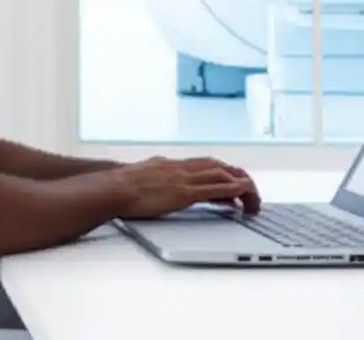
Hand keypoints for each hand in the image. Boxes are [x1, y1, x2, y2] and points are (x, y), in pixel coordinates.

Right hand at [110, 156, 260, 219]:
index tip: (231, 181)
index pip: (204, 163)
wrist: (111, 189)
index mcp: (169, 164)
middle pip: (218, 166)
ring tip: (252, 201)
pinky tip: (244, 199)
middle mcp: (180, 167)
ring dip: (243, 186)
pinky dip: (235, 192)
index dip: (222, 171)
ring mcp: (184, 179)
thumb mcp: (139, 177)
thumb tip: (152, 184)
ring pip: (223, 175)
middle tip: (249, 190)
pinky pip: (217, 190)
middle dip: (237, 176)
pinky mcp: (185, 193)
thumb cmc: (118, 188)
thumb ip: (151, 178)